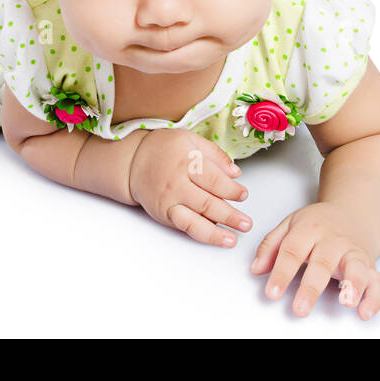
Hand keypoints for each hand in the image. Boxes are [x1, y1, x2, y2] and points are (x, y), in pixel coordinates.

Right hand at [127, 129, 252, 246]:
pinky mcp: (163, 214)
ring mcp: (168, 201)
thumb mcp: (191, 140)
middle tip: (246, 223)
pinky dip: (201, 233)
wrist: (133, 161)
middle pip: (207, 203)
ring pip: (194, 221)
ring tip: (233, 239)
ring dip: (216, 233)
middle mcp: (177, 183)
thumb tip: (236, 172)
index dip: (232, 190)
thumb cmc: (164, 148)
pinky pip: (184, 226)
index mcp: (186, 161)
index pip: (214, 179)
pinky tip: (216, 237)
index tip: (243, 195)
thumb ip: (215, 154)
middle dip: (230, 216)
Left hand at [251, 201, 379, 319]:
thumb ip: (271, 245)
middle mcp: (334, 240)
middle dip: (312, 287)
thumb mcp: (290, 226)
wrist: (352, 214)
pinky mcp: (369, 265)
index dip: (281, 272)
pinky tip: (365, 312)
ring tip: (346, 302)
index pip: (293, 250)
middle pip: (323, 263)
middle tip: (300, 308)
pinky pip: (377, 281)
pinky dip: (374, 297)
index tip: (272, 292)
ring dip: (353, 284)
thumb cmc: (318, 224)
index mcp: (310, 229)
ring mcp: (354, 252)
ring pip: (356, 268)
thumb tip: (256, 269)